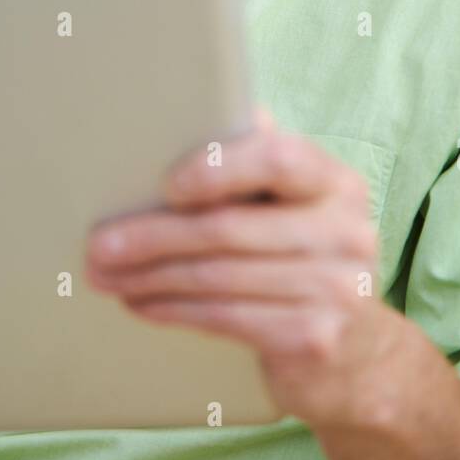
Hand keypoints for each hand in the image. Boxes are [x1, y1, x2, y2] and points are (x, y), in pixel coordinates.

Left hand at [85, 109, 394, 429]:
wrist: (360, 352)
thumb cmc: (305, 258)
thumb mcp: (294, 206)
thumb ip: (258, 161)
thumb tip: (198, 107)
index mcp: (337, 183)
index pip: (279, 159)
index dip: (219, 168)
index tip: (165, 185)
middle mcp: (347, 231)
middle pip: (231, 227)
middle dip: (154, 235)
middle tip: (99, 244)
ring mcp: (337, 288)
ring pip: (219, 277)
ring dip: (151, 277)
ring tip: (106, 276)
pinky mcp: (314, 337)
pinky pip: (227, 318)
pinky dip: (174, 310)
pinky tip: (143, 304)